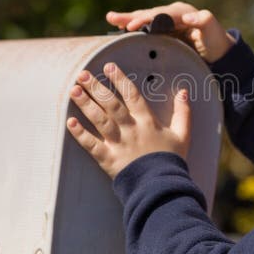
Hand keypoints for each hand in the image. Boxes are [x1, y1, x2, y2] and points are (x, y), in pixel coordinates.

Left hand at [66, 62, 190, 178]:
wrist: (162, 187)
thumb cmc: (171, 161)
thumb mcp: (183, 135)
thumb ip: (183, 112)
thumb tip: (183, 92)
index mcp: (147, 122)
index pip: (132, 95)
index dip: (120, 80)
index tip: (108, 67)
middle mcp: (130, 129)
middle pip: (111, 104)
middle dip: (96, 88)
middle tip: (83, 74)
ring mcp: (118, 144)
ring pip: (99, 120)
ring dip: (85, 104)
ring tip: (74, 90)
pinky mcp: (108, 159)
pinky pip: (91, 144)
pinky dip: (80, 134)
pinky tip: (70, 122)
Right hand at [107, 2, 235, 62]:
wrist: (218, 52)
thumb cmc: (216, 42)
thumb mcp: (213, 30)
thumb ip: (204, 21)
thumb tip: (189, 16)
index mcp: (182, 12)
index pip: (161, 14)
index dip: (146, 19)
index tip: (133, 26)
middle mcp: (172, 14)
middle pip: (149, 14)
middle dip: (131, 17)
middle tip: (113, 18)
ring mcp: (167, 22)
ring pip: (144, 19)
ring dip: (127, 19)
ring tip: (111, 18)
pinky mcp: (163, 32)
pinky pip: (146, 28)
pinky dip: (132, 26)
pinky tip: (118, 27)